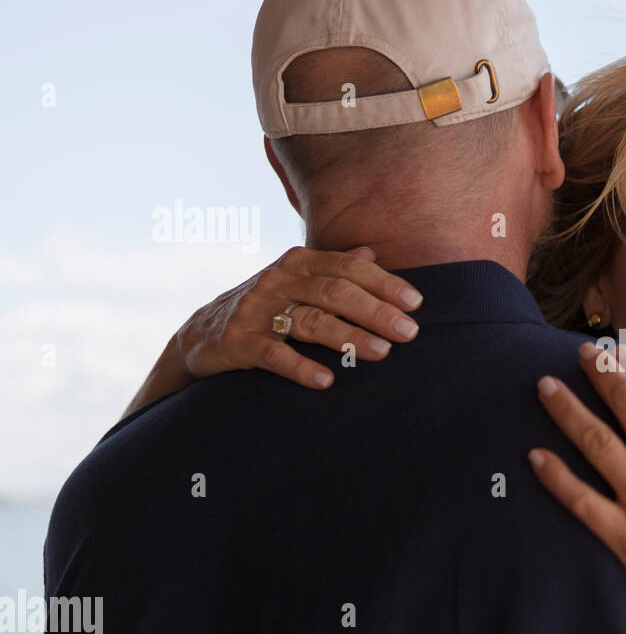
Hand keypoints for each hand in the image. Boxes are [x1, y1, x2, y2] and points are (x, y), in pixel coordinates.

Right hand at [176, 245, 422, 388]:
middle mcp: (279, 280)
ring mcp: (256, 309)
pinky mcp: (238, 341)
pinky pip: (273, 354)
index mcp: (300, 262)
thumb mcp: (298, 281)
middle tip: (408, 332)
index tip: (416, 303)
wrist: (202, 334)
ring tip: (381, 353)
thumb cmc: (267, 306)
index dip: (383, 283)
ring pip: (309, 321)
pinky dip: (300, 367)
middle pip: (334, 292)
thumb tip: (373, 252)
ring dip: (347, 337)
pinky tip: (326, 381)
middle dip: (375, 312)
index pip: (348, 267)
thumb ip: (335, 268)